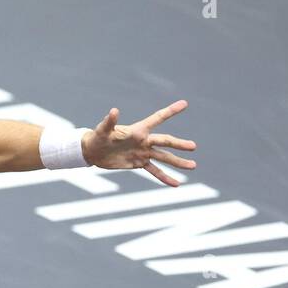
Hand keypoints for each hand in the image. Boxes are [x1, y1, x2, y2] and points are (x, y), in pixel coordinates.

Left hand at [81, 100, 197, 186]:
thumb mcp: (102, 130)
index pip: (157, 118)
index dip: (170, 111)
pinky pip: (155, 171)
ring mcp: (143, 153)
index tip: (184, 104)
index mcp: (138, 130)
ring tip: (193, 166)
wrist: (93, 152)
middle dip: (179, 145)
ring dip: (178, 162)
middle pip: (165, 141)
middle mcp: (144, 141)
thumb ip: (109, 122)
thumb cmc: (97, 137)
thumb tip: (113, 111)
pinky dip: (165, 177)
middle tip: (193, 146)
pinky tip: (176, 183)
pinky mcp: (139, 163)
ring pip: (164, 158)